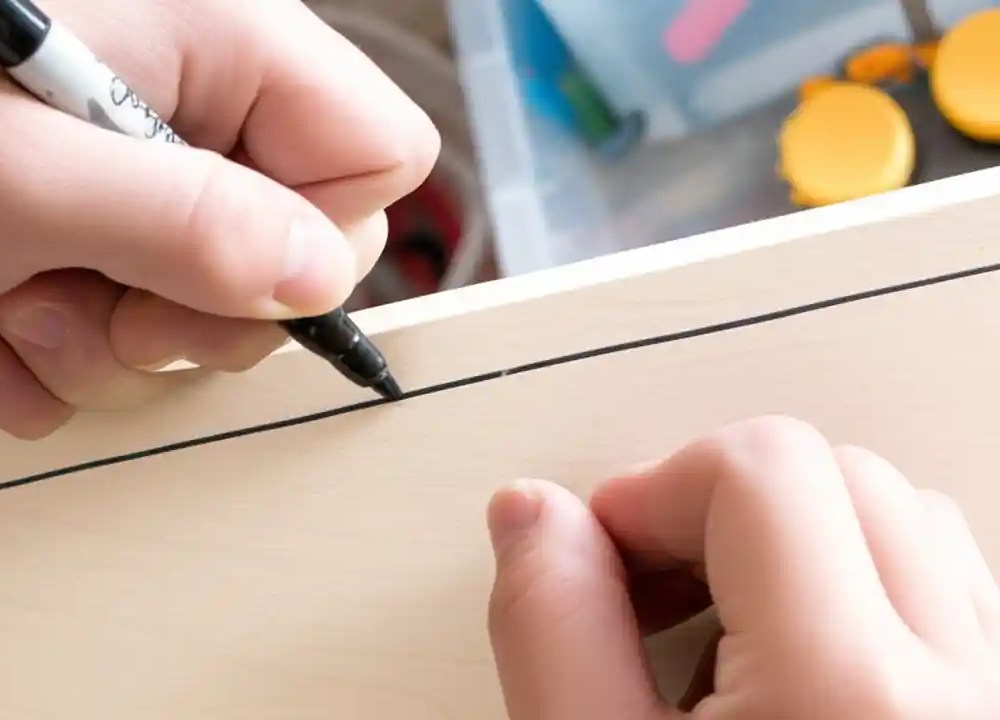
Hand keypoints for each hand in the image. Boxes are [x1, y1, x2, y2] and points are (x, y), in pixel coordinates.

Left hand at [0, 0, 437, 437]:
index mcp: (210, 39)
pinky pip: (124, 339)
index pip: (371, 151)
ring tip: (13, 307)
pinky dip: (55, 366)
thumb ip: (191, 226)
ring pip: (204, 311)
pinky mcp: (74, 243)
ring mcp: (127, 183)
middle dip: (194, 315)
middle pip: (292, 249)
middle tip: (101, 306)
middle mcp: (182, 111)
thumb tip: (315, 276)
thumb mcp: (21, 177)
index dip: (321, 239)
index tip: (222, 281)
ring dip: (109, 347)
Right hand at [486, 416, 999, 717]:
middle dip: (721, 511)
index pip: (758, 466)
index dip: (651, 489)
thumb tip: (534, 518)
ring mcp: (995, 703)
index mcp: (848, 695)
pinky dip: (864, 597)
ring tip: (721, 643)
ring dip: (799, 547)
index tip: (605, 548)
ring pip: (910, 524)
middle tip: (652, 595)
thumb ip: (552, 633)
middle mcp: (960, 693)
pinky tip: (790, 672)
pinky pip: (956, 595)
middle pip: (840, 475)